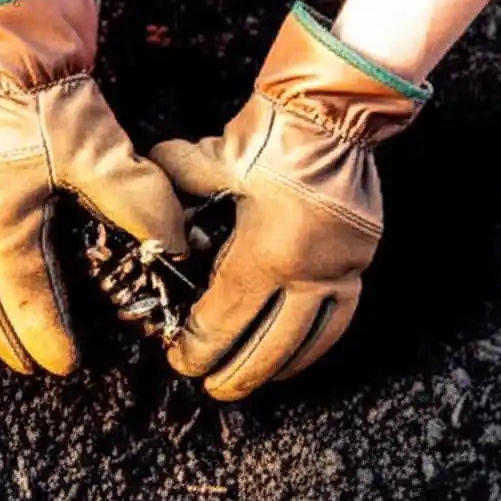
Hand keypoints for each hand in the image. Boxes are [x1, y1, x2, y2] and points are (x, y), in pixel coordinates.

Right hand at [0, 0, 185, 375]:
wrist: (17, 53)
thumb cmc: (59, 103)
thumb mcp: (110, 157)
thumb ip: (144, 209)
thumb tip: (179, 252)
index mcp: (0, 217)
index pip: (24, 292)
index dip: (45, 333)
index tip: (65, 366)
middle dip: (6, 336)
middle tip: (30, 368)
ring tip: (15, 340)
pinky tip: (11, 284)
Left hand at [150, 3, 430, 400]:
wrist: (331, 114)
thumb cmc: (264, 139)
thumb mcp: (202, 164)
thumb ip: (166, 198)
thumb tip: (141, 226)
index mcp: (264, 254)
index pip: (223, 323)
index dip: (197, 350)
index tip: (179, 359)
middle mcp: (308, 274)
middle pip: (266, 349)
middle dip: (233, 374)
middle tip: (210, 386)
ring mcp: (340, 273)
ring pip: (307, 345)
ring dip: (275, 370)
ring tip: (249, 382)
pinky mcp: (359, 264)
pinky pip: (338, 323)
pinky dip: (312, 348)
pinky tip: (292, 358)